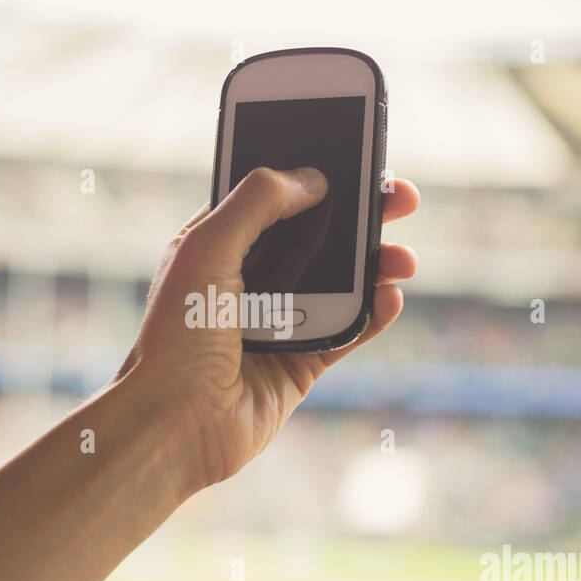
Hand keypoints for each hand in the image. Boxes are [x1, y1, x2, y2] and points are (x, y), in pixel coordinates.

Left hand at [115, 166, 419, 491]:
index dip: (313, 175)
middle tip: (401, 197)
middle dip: (362, 213)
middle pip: (318, 234)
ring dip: (378, 264)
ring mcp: (278, 322)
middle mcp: (249, 280)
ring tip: (403, 258)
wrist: (177, 424)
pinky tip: (391, 296)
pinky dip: (375, 313)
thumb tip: (312, 177)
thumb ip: (257, 202)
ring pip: (342, 281)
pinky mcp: (302, 363)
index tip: (355, 155)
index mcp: (219, 246)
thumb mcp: (208, 250)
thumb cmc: (177, 337)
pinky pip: (349, 330)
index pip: (274, 197)